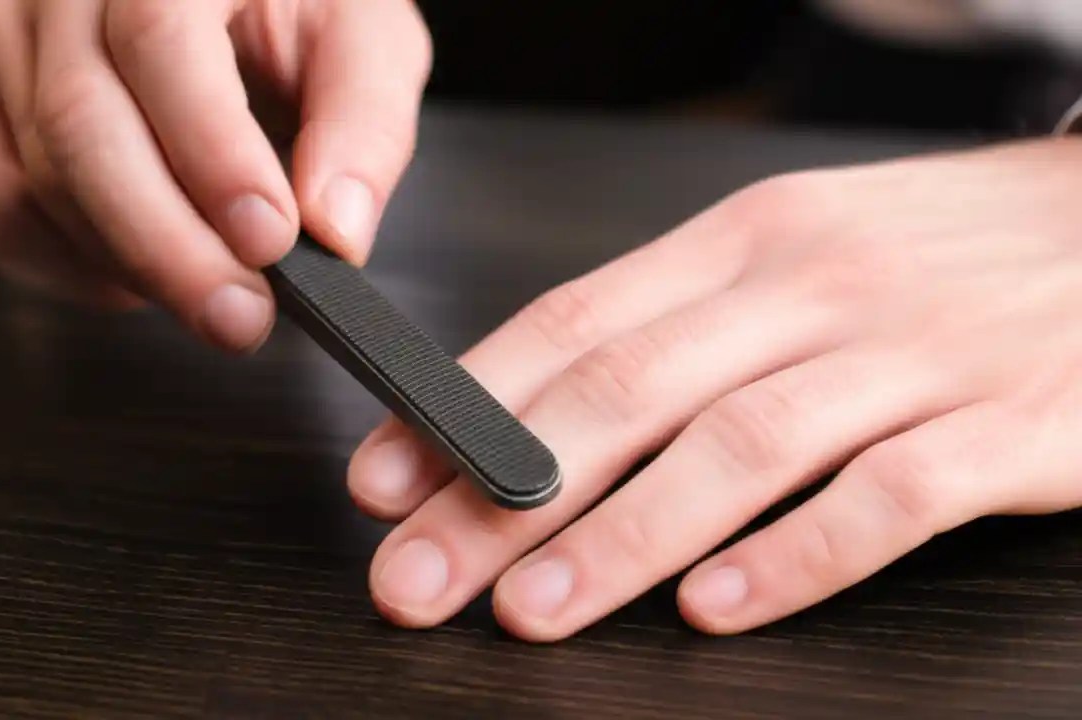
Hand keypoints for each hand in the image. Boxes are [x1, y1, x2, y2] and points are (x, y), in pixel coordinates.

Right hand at [0, 0, 430, 350]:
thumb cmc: (293, 8)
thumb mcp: (364, 43)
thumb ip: (363, 126)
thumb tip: (335, 229)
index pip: (159, 36)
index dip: (210, 152)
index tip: (270, 241)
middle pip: (77, 122)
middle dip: (165, 247)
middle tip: (240, 318)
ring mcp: (1, 40)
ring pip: (29, 178)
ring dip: (125, 264)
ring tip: (213, 293)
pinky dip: (67, 265)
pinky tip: (139, 276)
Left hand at [348, 138, 1081, 639]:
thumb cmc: (939, 252)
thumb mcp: (798, 251)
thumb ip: (678, 321)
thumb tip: (539, 406)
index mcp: (745, 240)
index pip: (571, 323)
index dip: (464, 408)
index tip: (383, 481)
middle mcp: (812, 285)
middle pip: (625, 395)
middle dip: (501, 497)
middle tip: (417, 578)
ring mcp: (914, 351)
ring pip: (737, 447)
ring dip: (621, 538)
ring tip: (533, 611)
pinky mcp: (1012, 421)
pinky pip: (887, 496)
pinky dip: (794, 559)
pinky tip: (716, 611)